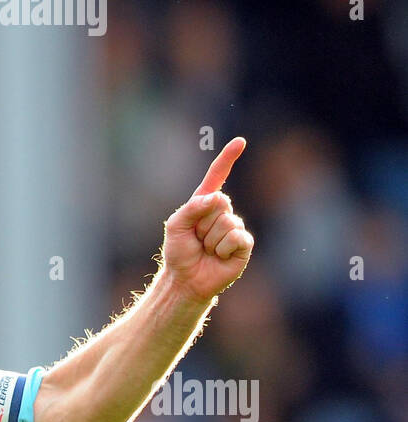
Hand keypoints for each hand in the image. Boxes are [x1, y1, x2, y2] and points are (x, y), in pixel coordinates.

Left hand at [159, 137, 254, 302]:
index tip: (240, 142)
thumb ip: (192, 208)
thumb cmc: (179, 252)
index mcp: (206, 203)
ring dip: (210, 240)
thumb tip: (216, 198)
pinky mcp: (244, 244)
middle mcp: (223, 212)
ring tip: (206, 250)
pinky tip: (219, 256)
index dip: (228, 159)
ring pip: (226, 222)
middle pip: (219, 203)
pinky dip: (222, 248)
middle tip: (197, 240)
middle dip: (202, 224)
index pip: (218, 176)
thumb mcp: (176, 225)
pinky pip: (236, 237)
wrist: (185, 279)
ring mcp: (235, 227)